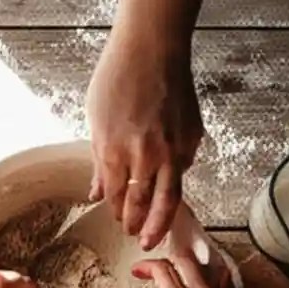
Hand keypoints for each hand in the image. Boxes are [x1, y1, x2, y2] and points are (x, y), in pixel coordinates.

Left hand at [86, 31, 204, 249]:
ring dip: (161, 221)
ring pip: (169, 198)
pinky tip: (168, 185)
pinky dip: (175, 180)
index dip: (117, 212)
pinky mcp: (192, 138)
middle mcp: (145, 156)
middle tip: (138, 239)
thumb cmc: (118, 77)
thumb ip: (100, 160)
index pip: (117, 197)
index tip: (118, 221)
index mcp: (115, 151)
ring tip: (156, 235)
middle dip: (138, 226)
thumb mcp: (96, 118)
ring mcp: (173, 149)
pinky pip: (183, 168)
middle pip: (143, 206)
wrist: (152, 49)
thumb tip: (97, 192)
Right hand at [117, 255, 249, 287]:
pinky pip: (228, 287)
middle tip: (160, 266)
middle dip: (170, 259)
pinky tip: (217, 283)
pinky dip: (219, 278)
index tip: (139, 270)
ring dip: (196, 264)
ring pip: (211, 270)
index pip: (163, 272)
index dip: (148, 266)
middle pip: (187, 263)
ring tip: (188, 266)